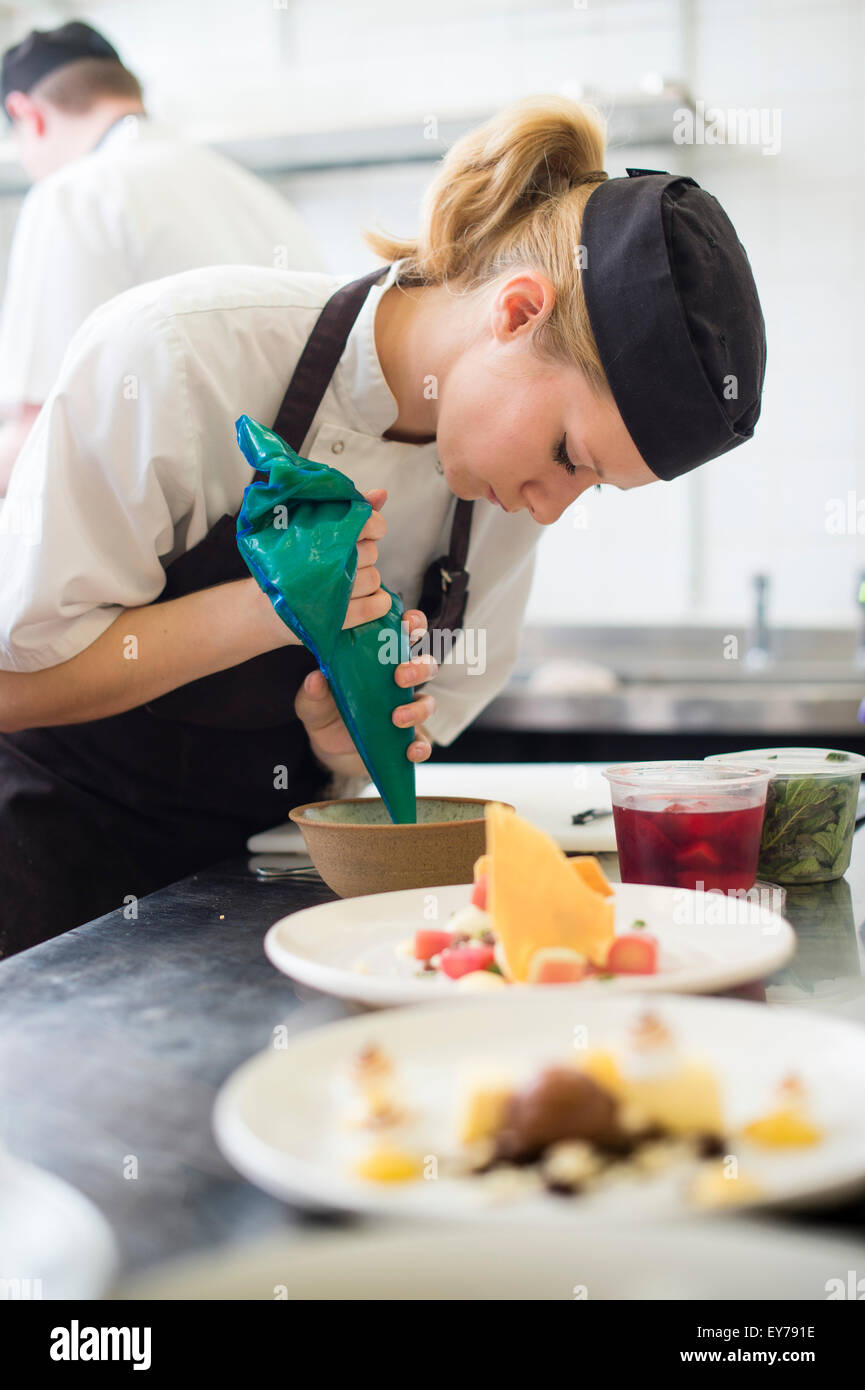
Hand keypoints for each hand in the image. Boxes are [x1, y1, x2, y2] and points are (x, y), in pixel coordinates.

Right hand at [244, 487, 391, 648]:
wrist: (266, 608)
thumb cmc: (292, 563)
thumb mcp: (312, 527)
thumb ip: (349, 508)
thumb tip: (381, 492)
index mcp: (319, 537)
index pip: (365, 524)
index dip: (374, 525)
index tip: (370, 530)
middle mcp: (325, 564)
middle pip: (371, 553)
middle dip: (365, 553)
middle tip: (347, 557)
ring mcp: (330, 594)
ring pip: (374, 579)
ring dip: (368, 577)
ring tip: (351, 578)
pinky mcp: (335, 619)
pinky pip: (372, 608)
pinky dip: (379, 602)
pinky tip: (375, 597)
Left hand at [295, 607, 438, 777]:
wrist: (327, 743)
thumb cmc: (324, 708)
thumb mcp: (312, 700)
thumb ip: (313, 690)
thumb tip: (315, 678)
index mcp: (381, 661)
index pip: (405, 635)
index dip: (413, 625)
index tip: (409, 623)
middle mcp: (400, 682)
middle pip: (427, 665)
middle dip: (419, 667)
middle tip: (400, 676)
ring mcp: (406, 709)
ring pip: (429, 703)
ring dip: (419, 708)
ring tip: (397, 717)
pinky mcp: (406, 738)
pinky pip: (423, 742)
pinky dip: (421, 748)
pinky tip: (411, 752)